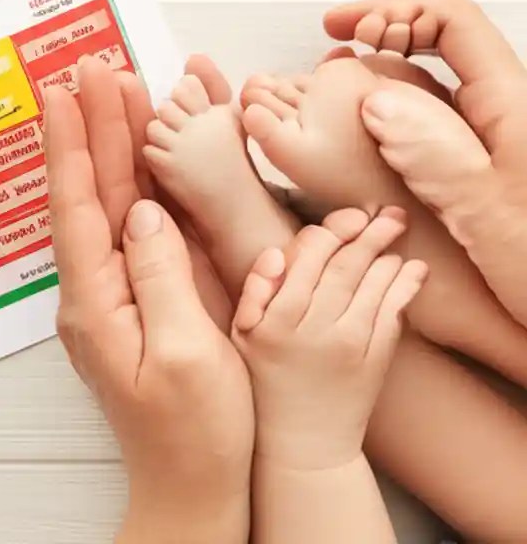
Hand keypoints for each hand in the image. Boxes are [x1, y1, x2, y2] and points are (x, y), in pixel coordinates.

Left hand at [44, 62, 252, 542]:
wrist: (195, 488)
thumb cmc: (195, 437)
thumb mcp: (187, 356)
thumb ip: (161, 277)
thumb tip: (145, 213)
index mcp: (95, 303)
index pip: (76, 206)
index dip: (71, 144)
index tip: (64, 92)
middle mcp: (96, 292)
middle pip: (91, 192)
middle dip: (92, 126)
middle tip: (92, 66)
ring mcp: (120, 294)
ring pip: (115, 203)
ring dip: (115, 145)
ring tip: (117, 89)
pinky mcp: (147, 299)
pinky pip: (142, 228)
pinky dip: (146, 183)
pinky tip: (149, 155)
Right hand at [232, 207, 427, 470]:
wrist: (300, 439)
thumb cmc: (265, 381)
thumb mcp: (241, 337)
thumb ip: (255, 292)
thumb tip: (277, 253)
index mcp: (276, 317)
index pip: (306, 256)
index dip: (329, 231)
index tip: (344, 219)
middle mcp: (313, 327)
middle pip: (345, 263)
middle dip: (368, 232)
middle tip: (384, 212)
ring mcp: (348, 342)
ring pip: (373, 282)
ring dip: (388, 251)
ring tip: (396, 228)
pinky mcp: (375, 358)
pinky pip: (393, 311)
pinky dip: (406, 284)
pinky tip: (412, 268)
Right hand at [324, 0, 526, 324]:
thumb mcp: (489, 212)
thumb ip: (433, 152)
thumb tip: (377, 100)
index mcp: (512, 108)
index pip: (451, 23)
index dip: (392, 10)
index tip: (341, 26)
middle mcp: (507, 117)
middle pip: (444, 45)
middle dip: (385, 34)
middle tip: (334, 51)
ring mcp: (498, 145)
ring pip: (438, 87)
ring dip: (386, 78)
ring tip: (339, 92)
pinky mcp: (488, 176)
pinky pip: (438, 128)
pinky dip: (397, 120)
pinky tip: (370, 140)